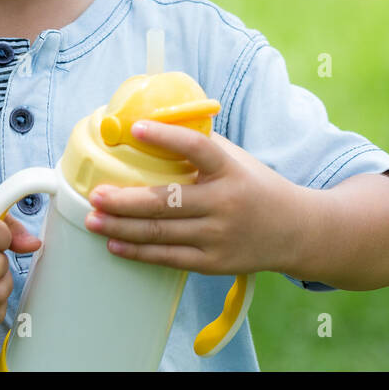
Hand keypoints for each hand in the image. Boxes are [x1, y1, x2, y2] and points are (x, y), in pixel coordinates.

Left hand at [84, 122, 301, 275]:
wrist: (295, 231)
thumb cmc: (256, 187)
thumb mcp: (237, 160)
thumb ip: (202, 147)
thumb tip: (154, 126)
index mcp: (230, 170)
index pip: (197, 148)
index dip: (166, 138)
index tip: (136, 128)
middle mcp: (225, 204)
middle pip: (167, 202)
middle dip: (125, 200)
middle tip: (95, 194)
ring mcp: (218, 237)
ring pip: (161, 233)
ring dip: (122, 227)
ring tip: (94, 219)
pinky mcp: (213, 263)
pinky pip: (169, 258)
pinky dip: (139, 252)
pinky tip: (115, 243)